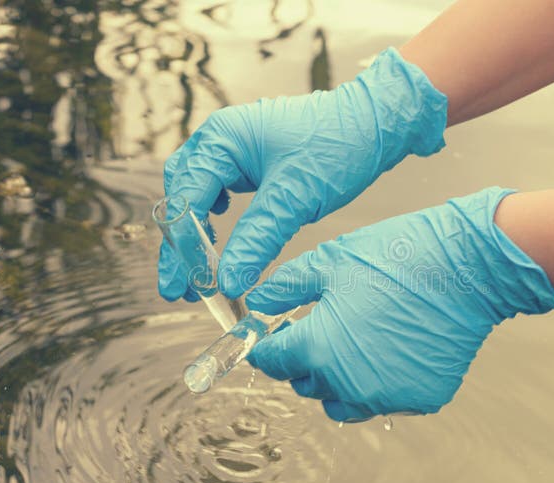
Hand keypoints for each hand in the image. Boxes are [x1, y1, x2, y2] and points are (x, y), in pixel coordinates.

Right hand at [159, 48, 447, 301]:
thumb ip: (257, 239)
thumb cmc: (338, 146)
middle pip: (181, 198)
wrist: (374, 122)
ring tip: (198, 274)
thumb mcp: (294, 198)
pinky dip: (211, 218)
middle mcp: (220, 140)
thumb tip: (228, 281)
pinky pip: (217, 190)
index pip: (184, 200)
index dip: (180, 249)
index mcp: (222, 140)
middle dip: (179, 245)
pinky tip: (217, 239)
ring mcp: (234, 148)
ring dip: (194, 234)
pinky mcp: (250, 160)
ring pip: (196, 195)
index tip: (182, 287)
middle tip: (181, 289)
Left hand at [244, 187, 553, 421]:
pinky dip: (380, 381)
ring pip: (343, 402)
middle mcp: (347, 383)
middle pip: (306, 384)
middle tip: (319, 328)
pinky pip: (385, 399)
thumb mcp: (330, 261)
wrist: (467, 268)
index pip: (273, 361)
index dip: (266, 347)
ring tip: (353, 342)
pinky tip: (391, 348)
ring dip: (338, 380)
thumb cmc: (399, 258)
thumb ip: (285, 287)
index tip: (269, 338)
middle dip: (303, 361)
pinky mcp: (419, 399)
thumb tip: (259, 302)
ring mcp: (386, 396)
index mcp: (317, 348)